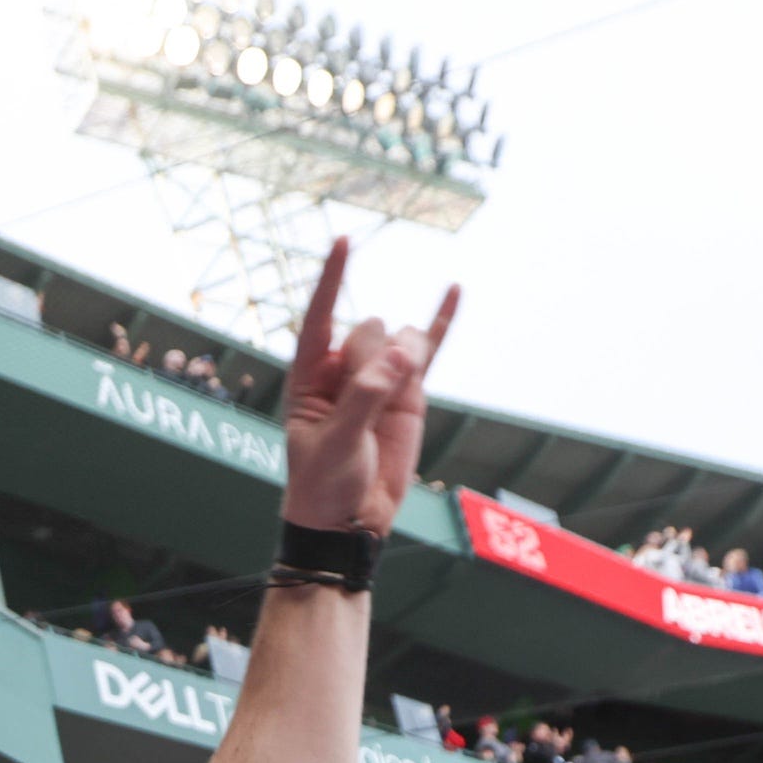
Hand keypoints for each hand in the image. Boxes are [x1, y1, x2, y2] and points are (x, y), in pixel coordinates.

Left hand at [278, 240, 457, 539]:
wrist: (349, 522)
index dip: (332, 280)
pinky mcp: (408, 392)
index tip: (345, 240)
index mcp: (308, 376)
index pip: (319, 316)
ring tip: (392, 404)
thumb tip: (401, 352)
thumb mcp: (336, 444)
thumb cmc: (324, 485)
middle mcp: (342, 369)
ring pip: (400, 340)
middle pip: (368, 330)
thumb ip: (365, 397)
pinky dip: (441, 322)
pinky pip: (427, 350)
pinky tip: (455, 289)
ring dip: (405, 362)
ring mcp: (378, 377)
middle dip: (375, 359)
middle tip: (368, 405)